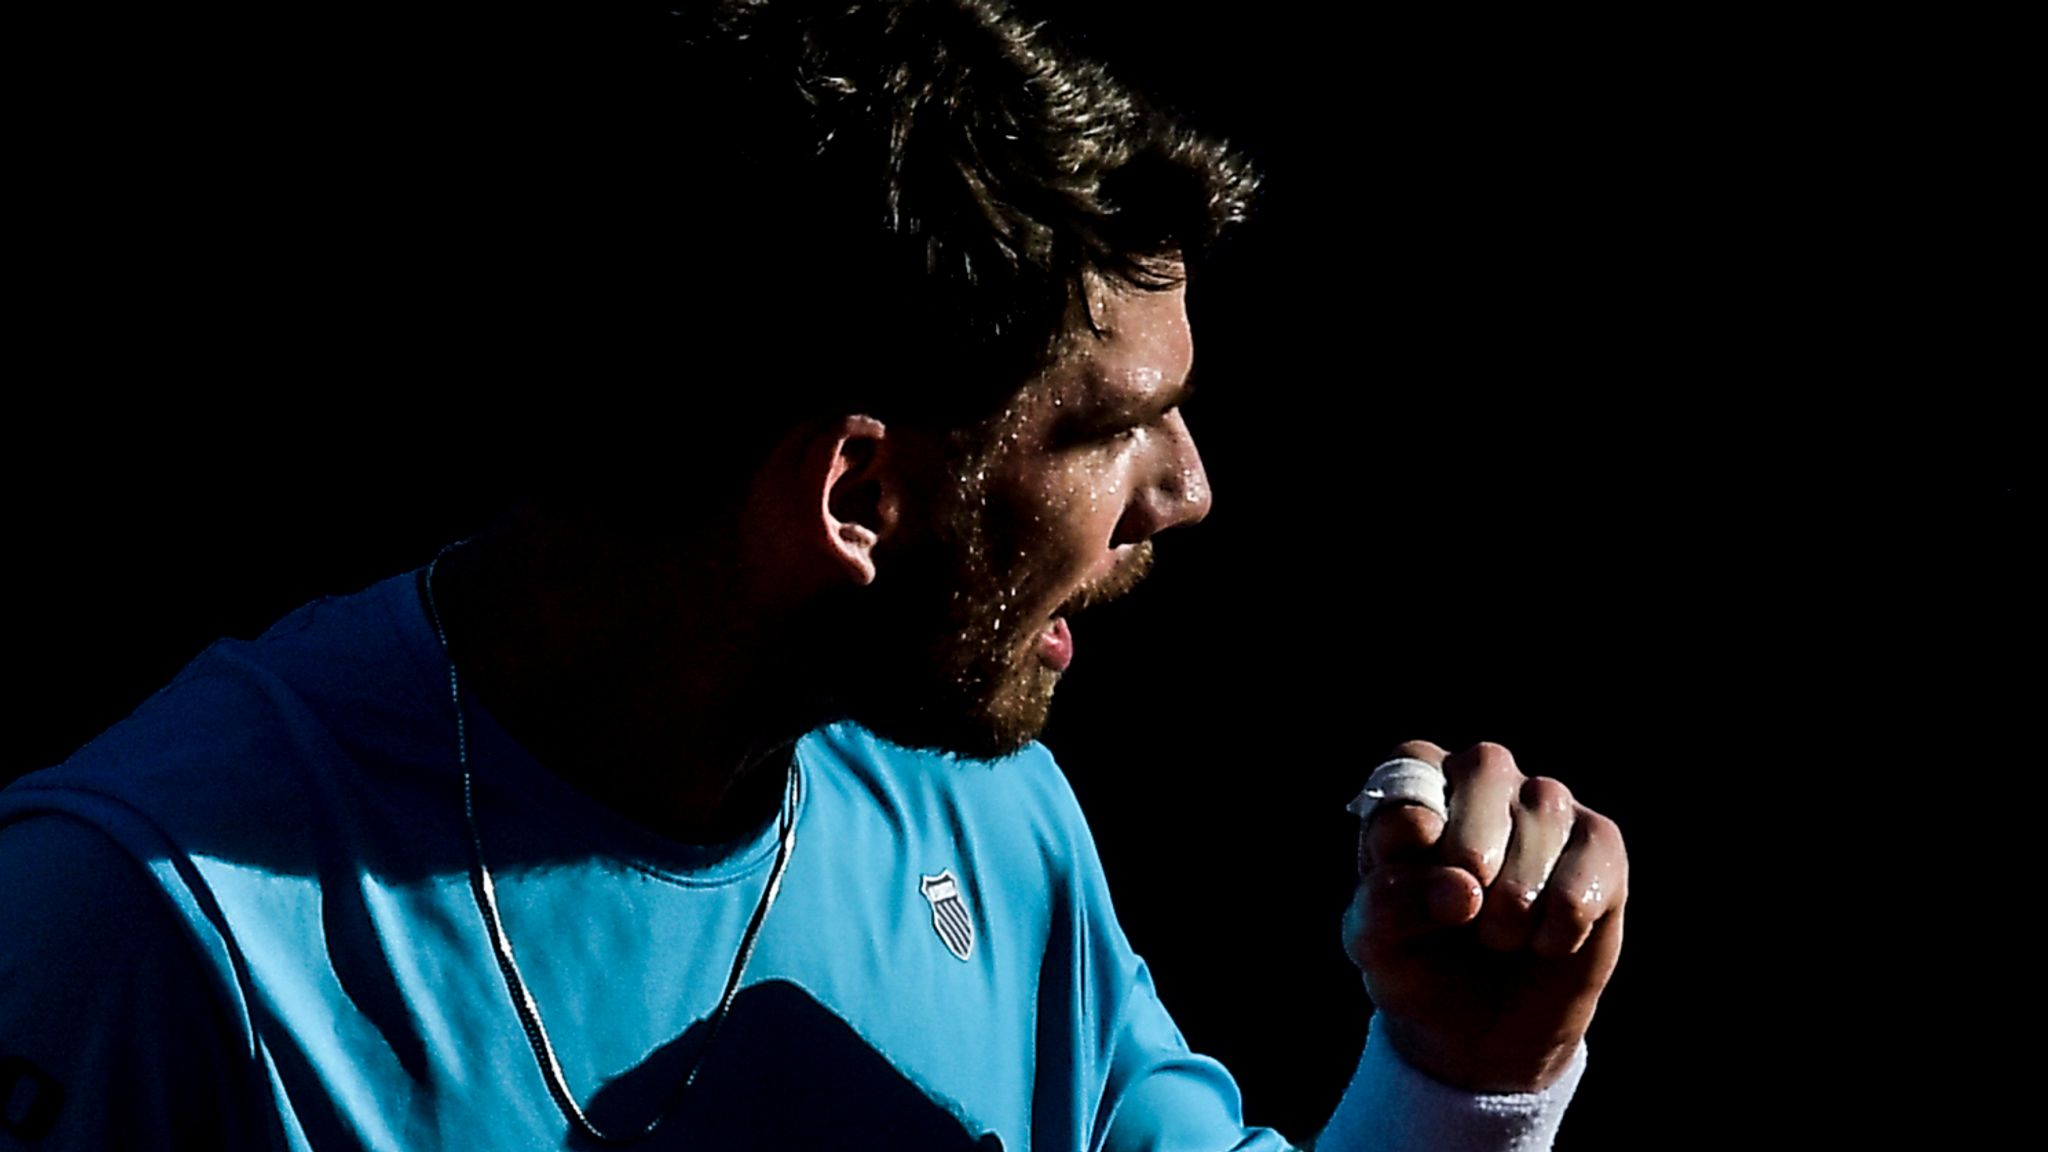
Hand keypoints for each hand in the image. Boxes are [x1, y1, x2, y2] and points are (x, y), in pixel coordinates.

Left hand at [1342, 741, 1626, 1092]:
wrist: (1480, 1029)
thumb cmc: (1416, 963)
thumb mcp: (1375, 943)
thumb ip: (1391, 903)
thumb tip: (1465, 887)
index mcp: (1415, 786)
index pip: (1414, 766)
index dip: (1415, 832)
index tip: (1410, 887)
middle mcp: (1482, 776)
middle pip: (1485, 766)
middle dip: (1470, 849)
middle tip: (1464, 914)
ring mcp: (1545, 803)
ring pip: (1542, 813)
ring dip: (1515, 898)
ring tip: (1497, 938)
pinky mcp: (1599, 844)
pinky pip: (1593, 859)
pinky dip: (1564, 919)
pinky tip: (1544, 943)